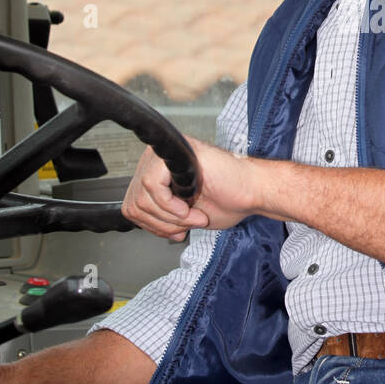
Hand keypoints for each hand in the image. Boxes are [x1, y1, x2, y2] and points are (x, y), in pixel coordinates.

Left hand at [121, 137, 258, 239]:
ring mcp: (167, 154)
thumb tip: (142, 222)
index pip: (131, 203)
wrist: (253, 192)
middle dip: (161, 224)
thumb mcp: (183, 216)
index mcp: (158, 174)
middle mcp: (159, 161)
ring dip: (170, 217)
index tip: (174, 231)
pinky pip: (152, 185)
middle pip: (133, 202)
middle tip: (185, 226)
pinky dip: (170, 205)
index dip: (151, 225)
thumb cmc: (228, 200)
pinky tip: (190, 207)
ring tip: (193, 217)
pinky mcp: (177, 152)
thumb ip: (160, 216)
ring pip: (142, 196)